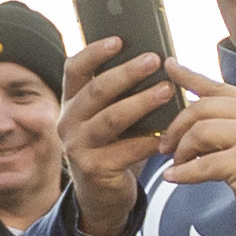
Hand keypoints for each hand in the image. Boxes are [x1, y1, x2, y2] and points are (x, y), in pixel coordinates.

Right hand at [56, 39, 175, 235]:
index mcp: (72, 102)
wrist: (102, 195)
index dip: (95, 52)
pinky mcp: (93, 168)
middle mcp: (68, 122)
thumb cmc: (114, 146)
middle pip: (97, 91)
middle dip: (128, 73)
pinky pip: (126, 150)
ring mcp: (77, 146)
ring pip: (111, 118)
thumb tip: (157, 62)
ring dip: (142, 103)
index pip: (74, 69)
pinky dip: (149, 141)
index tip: (119, 40)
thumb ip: (122, 94)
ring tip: (167, 91)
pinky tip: (167, 134)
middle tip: (155, 60)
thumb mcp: (111, 116)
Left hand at [153, 65, 235, 226]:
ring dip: (181, 150)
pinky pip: (204, 164)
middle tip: (165, 146)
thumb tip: (193, 119)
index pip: (218, 86)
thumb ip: (233, 124)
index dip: (190, 76)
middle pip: (202, 108)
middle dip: (177, 127)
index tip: (169, 67)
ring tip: (176, 164)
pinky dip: (184, 172)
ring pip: (200, 132)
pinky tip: (174, 178)